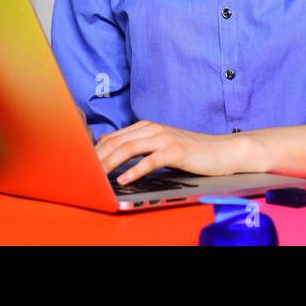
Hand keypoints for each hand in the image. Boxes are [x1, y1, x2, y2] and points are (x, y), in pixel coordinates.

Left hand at [96, 120, 250, 183]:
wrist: (222, 151)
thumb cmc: (191, 152)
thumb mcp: (162, 146)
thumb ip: (142, 148)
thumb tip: (115, 158)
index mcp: (147, 126)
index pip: (113, 137)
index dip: (95, 151)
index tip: (83, 165)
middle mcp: (153, 128)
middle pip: (116, 142)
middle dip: (97, 158)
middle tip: (83, 173)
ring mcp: (164, 138)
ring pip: (128, 148)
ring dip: (109, 163)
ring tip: (97, 177)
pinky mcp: (176, 151)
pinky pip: (150, 161)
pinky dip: (134, 170)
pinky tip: (123, 179)